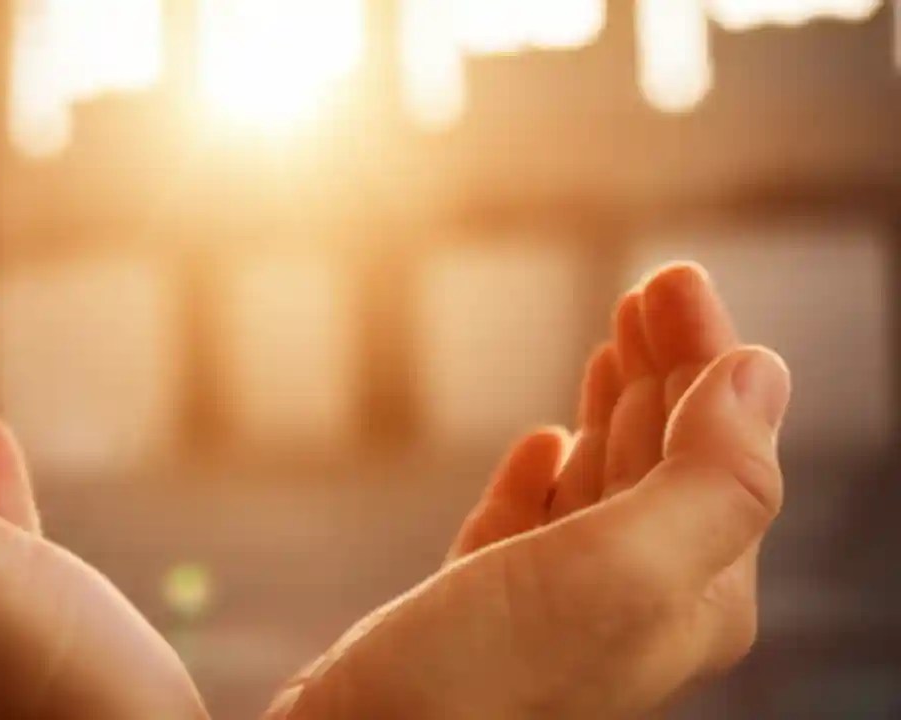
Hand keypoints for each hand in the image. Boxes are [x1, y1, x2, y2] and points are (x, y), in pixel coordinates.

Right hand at [268, 264, 790, 718]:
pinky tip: (543, 445)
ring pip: (603, 489)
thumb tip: (762, 376)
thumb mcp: (616, 576)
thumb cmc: (479, 682)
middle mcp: (634, 606)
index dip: (706, 356)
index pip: (719, 449)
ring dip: (614, 410)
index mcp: (689, 595)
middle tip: (648, 288)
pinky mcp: (481, 615)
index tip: (670, 277)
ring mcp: (554, 613)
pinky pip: (531, 528)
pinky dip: (544, 477)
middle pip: (667, 461)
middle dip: (665, 369)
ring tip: (611, 345)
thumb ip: (711, 481)